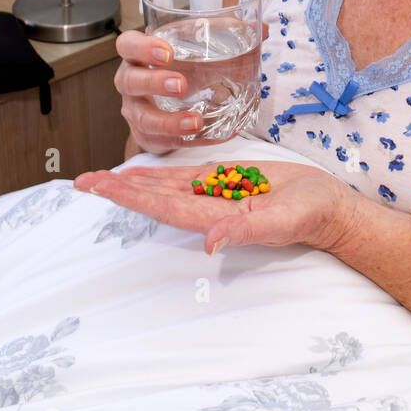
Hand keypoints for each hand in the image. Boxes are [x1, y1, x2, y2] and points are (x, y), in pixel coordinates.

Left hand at [73, 158, 359, 255]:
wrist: (328, 207)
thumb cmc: (310, 215)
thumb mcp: (282, 221)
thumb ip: (246, 231)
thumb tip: (209, 242)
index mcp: (214, 218)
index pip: (162, 207)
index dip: (129, 196)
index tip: (99, 188)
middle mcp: (206, 208)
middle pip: (153, 197)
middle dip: (117, 190)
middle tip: (81, 182)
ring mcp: (214, 195)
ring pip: (163, 187)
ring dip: (131, 182)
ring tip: (98, 177)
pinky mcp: (225, 181)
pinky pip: (185, 177)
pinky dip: (159, 172)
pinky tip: (140, 168)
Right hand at [114, 23, 268, 154]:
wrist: (167, 103)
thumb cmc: (181, 67)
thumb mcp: (197, 47)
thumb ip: (226, 34)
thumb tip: (261, 28)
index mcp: (139, 54)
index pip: (127, 45)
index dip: (142, 47)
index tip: (167, 52)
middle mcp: (131, 82)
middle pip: (129, 80)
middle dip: (153, 83)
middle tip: (181, 85)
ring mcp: (136, 111)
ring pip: (142, 118)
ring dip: (168, 121)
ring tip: (196, 121)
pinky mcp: (147, 136)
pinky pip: (163, 141)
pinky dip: (188, 140)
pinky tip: (211, 135)